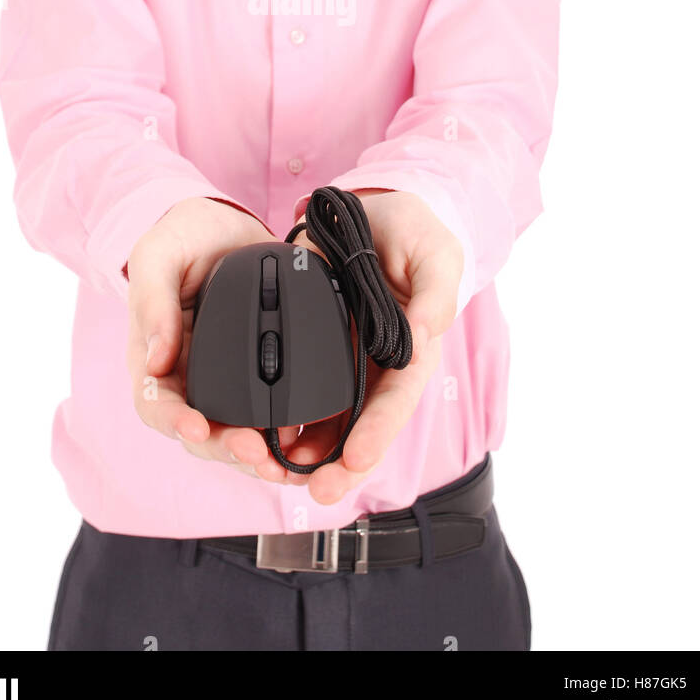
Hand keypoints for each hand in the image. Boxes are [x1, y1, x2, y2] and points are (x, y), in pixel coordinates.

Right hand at [125, 197, 313, 484]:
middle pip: (201, 433)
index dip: (174, 422)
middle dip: (228, 449)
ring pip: (236, 435)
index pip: (156, 404)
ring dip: (259, 457)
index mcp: (155, 356)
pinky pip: (269, 416)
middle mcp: (188, 379)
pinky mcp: (259, 377)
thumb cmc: (183, 237)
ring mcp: (224, 383)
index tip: (198, 427)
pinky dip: (287, 436)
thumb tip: (156, 359)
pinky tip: (309, 442)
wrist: (225, 227)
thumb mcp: (159, 254)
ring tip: (287, 465)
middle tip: (258, 454)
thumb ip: (153, 300)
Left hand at [277, 189, 463, 504]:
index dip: (378, 430)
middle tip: (319, 491)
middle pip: (362, 423)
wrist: (368, 209)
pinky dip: (284, 413)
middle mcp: (379, 362)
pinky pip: (298, 385)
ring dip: (308, 450)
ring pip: (329, 416)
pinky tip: (263, 435)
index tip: (356, 457)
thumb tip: (429, 329)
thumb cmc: (412, 232)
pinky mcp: (312, 343)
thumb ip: (436, 289)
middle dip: (342, 462)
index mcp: (413, 347)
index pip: (398, 399)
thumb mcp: (434, 251)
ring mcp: (346, 357)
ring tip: (282, 474)